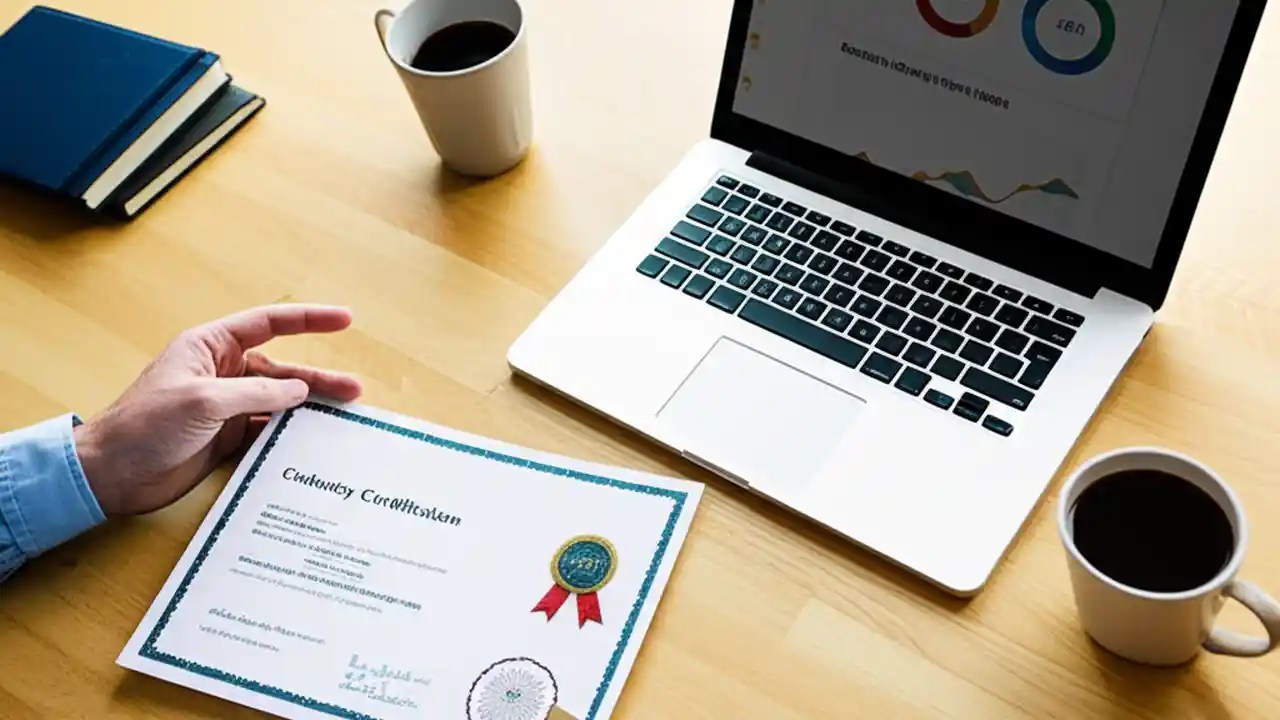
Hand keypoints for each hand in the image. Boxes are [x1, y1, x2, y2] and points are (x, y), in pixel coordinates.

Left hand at [74, 305, 361, 515]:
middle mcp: (222, 373)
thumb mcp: (204, 401)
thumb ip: (256, 393)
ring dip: (309, 409)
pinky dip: (290, 436)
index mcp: (211, 348)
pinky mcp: (225, 439)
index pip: (269, 324)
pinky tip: (313, 442)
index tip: (344, 319)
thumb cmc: (144, 426)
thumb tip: (297, 390)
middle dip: (319, 379)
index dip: (309, 320)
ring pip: (279, 403)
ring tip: (344, 417)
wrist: (110, 474)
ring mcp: (226, 408)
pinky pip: (268, 432)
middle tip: (354, 390)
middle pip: (282, 369)